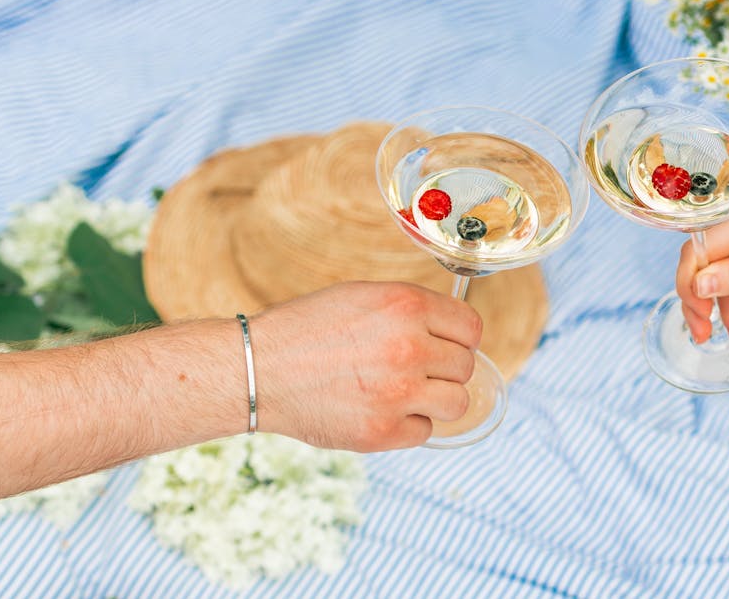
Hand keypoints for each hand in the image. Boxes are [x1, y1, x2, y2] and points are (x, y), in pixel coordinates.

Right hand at [248, 281, 481, 451]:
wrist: (257, 369)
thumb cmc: (307, 329)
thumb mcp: (362, 296)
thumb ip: (411, 312)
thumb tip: (454, 334)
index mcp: (406, 306)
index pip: (471, 329)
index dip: (459, 338)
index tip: (446, 345)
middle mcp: (409, 348)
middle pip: (466, 367)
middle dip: (444, 369)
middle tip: (413, 370)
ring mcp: (398, 393)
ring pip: (457, 403)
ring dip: (436, 400)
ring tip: (403, 392)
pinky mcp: (382, 431)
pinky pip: (424, 432)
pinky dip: (407, 425)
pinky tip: (379, 410)